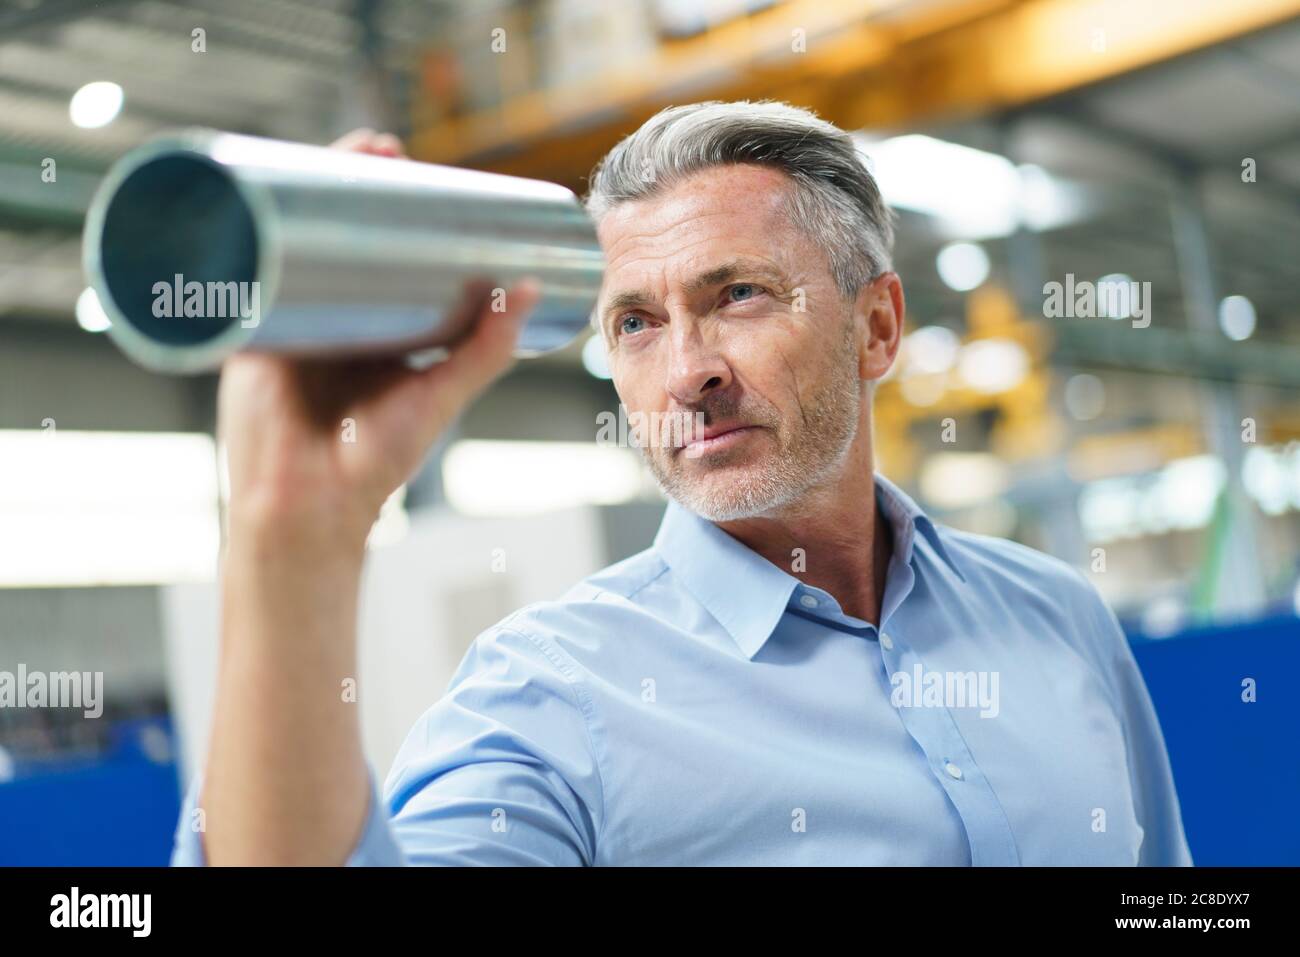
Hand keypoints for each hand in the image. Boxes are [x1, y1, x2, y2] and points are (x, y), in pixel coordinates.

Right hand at [216, 129, 540, 544]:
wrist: (309, 504)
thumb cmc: (376, 459)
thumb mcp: (441, 393)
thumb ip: (486, 348)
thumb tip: (529, 286)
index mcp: (371, 327)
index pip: (383, 251)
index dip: (398, 208)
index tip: (423, 169)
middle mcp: (328, 314)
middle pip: (336, 232)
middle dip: (355, 178)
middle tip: (385, 144)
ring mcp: (286, 315)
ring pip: (293, 234)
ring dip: (310, 181)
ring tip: (347, 147)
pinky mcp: (247, 325)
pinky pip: (242, 259)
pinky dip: (250, 215)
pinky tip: (265, 174)